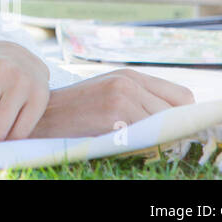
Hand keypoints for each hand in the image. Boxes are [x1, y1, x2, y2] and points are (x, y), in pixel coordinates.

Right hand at [28, 69, 195, 138]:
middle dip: (171, 130)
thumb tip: (178, 120)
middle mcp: (129, 83)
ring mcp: (122, 99)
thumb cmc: (74, 111)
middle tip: (157, 144)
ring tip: (135, 144)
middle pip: (177, 114)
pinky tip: (124, 145)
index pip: (182, 97)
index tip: (176, 132)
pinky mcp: (114, 117)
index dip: (182, 117)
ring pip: (165, 127)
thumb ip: (139, 98)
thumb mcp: (107, 93)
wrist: (38, 117)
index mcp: (130, 76)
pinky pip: (147, 137)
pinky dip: (142, 145)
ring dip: (157, 139)